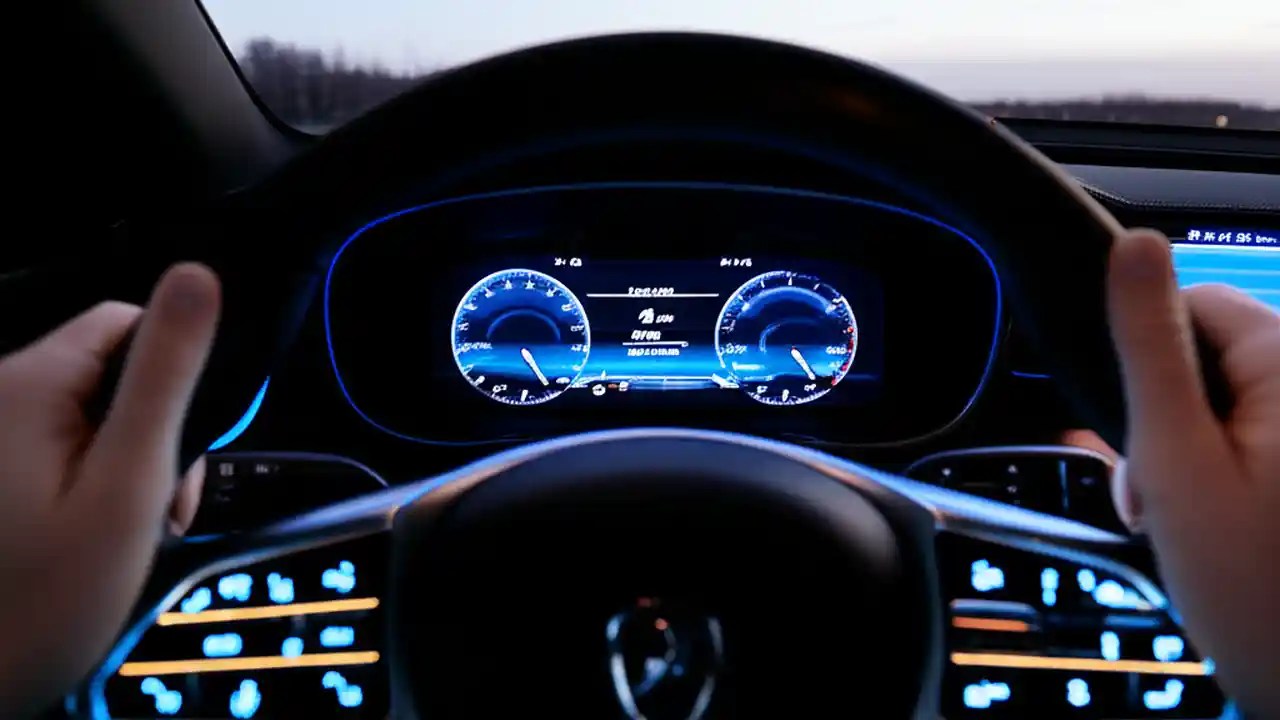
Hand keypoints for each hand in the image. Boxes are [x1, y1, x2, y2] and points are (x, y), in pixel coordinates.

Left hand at [0, 264, 219, 715]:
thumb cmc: (53, 593)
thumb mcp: (129, 481)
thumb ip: (165, 375)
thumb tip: (196, 275)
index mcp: (24, 384)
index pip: (126, 324)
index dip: (171, 376)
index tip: (179, 453)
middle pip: (111, 371)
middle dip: (153, 433)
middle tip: (159, 509)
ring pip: (94, 413)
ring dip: (130, 463)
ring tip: (133, 529)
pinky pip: (64, 446)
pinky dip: (96, 481)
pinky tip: (100, 530)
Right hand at [1107, 230, 1279, 717]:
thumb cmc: (1257, 589)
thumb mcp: (1177, 459)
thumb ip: (1150, 346)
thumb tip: (1134, 246)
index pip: (1195, 304)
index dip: (1148, 362)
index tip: (1138, 431)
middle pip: (1214, 359)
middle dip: (1170, 421)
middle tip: (1158, 495)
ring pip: (1231, 407)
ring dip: (1193, 456)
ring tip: (1186, 522)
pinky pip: (1257, 445)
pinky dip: (1227, 479)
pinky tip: (1215, 527)